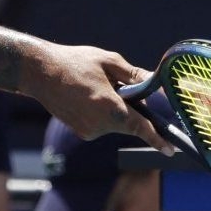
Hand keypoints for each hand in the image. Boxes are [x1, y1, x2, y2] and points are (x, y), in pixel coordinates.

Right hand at [19, 43, 172, 148]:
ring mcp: (89, 131)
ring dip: (115, 109)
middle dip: (131, 108)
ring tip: (96, 87)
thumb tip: (155, 83)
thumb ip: (134, 75)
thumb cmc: (75, 62)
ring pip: (115, 123)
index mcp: (109, 107)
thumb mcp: (108, 61)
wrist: (40, 73)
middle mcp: (100, 124)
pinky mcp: (82, 133)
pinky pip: (102, 125)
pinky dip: (103, 113)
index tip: (171, 150)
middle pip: (128, 122)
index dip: (157, 139)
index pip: (140, 127)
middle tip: (119, 86)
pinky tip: (89, 96)